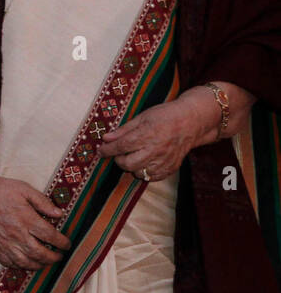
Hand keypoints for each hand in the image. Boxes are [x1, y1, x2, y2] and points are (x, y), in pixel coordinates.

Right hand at [0, 177, 70, 270]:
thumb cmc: (0, 191)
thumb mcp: (24, 189)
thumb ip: (43, 202)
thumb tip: (59, 214)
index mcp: (27, 219)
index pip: (51, 236)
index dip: (62, 243)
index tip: (67, 244)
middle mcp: (17, 234)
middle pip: (41, 254)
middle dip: (54, 258)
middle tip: (59, 256)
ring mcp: (5, 244)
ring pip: (26, 262)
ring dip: (39, 265)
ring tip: (45, 262)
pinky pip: (10, 263)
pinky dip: (21, 266)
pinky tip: (26, 263)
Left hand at [98, 90, 218, 181]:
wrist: (191, 122)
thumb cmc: (165, 116)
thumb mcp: (142, 117)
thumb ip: (123, 130)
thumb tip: (106, 138)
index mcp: (146, 135)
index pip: (121, 146)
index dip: (107, 150)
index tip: (100, 151)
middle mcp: (155, 150)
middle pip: (128, 164)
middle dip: (118, 160)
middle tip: (119, 153)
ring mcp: (164, 160)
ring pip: (139, 173)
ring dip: (132, 167)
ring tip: (133, 157)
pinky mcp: (171, 167)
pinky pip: (152, 177)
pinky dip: (145, 172)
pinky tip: (145, 162)